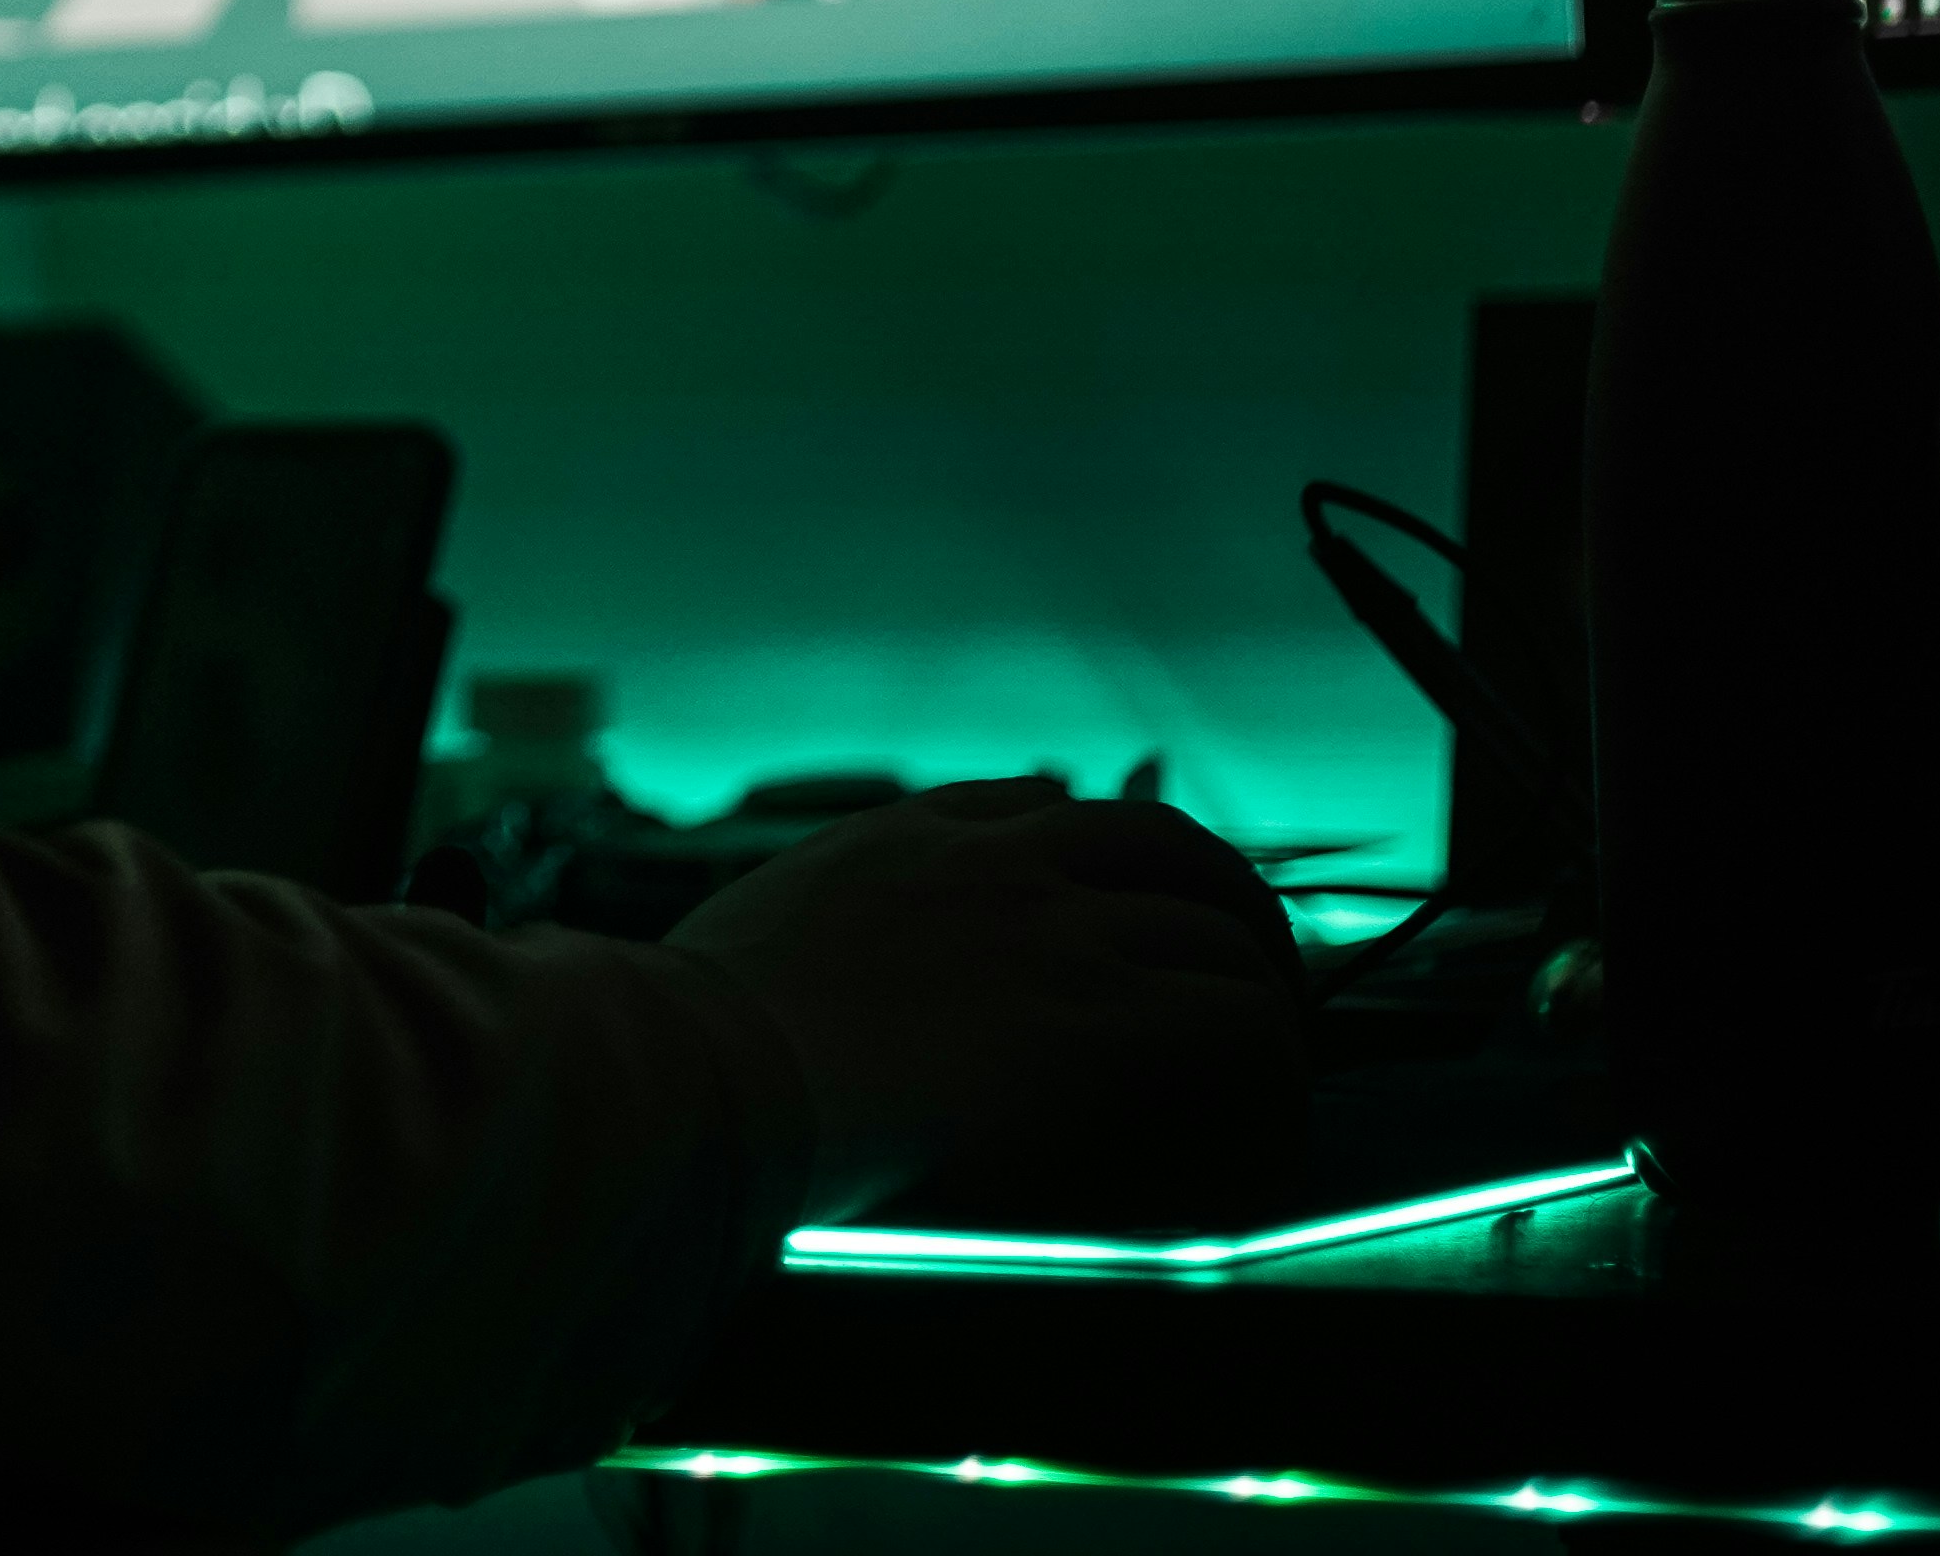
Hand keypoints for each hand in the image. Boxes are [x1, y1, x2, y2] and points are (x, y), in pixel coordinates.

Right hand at [667, 778, 1304, 1226]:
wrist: (688, 1084)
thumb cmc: (666, 1064)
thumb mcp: (699, 974)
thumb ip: (741, 979)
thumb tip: (688, 1028)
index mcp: (890, 846)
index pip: (1027, 809)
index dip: (1091, 858)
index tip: (1110, 908)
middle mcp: (988, 864)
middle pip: (1156, 843)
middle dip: (1216, 900)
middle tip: (1241, 969)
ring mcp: (1054, 931)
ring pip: (1224, 929)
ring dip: (1263, 990)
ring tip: (1274, 1061)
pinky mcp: (1104, 1018)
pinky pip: (1243, 1029)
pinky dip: (1273, 1076)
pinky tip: (1266, 1130)